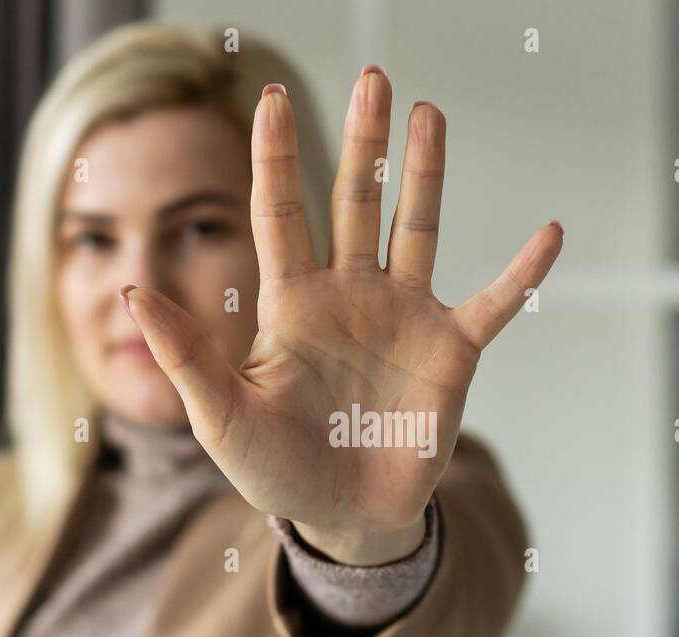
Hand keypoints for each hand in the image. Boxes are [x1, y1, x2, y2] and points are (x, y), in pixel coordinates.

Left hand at [122, 66, 562, 564]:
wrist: (344, 516)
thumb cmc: (277, 469)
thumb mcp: (222, 416)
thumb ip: (185, 355)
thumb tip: (130, 292)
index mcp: (293, 304)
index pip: (280, 213)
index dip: (276, 155)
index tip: (273, 97)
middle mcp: (351, 295)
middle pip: (357, 201)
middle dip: (366, 141)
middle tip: (374, 79)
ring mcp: (405, 317)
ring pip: (418, 229)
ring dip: (426, 175)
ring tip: (429, 115)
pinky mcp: (451, 353)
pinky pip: (494, 303)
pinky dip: (522, 273)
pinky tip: (548, 234)